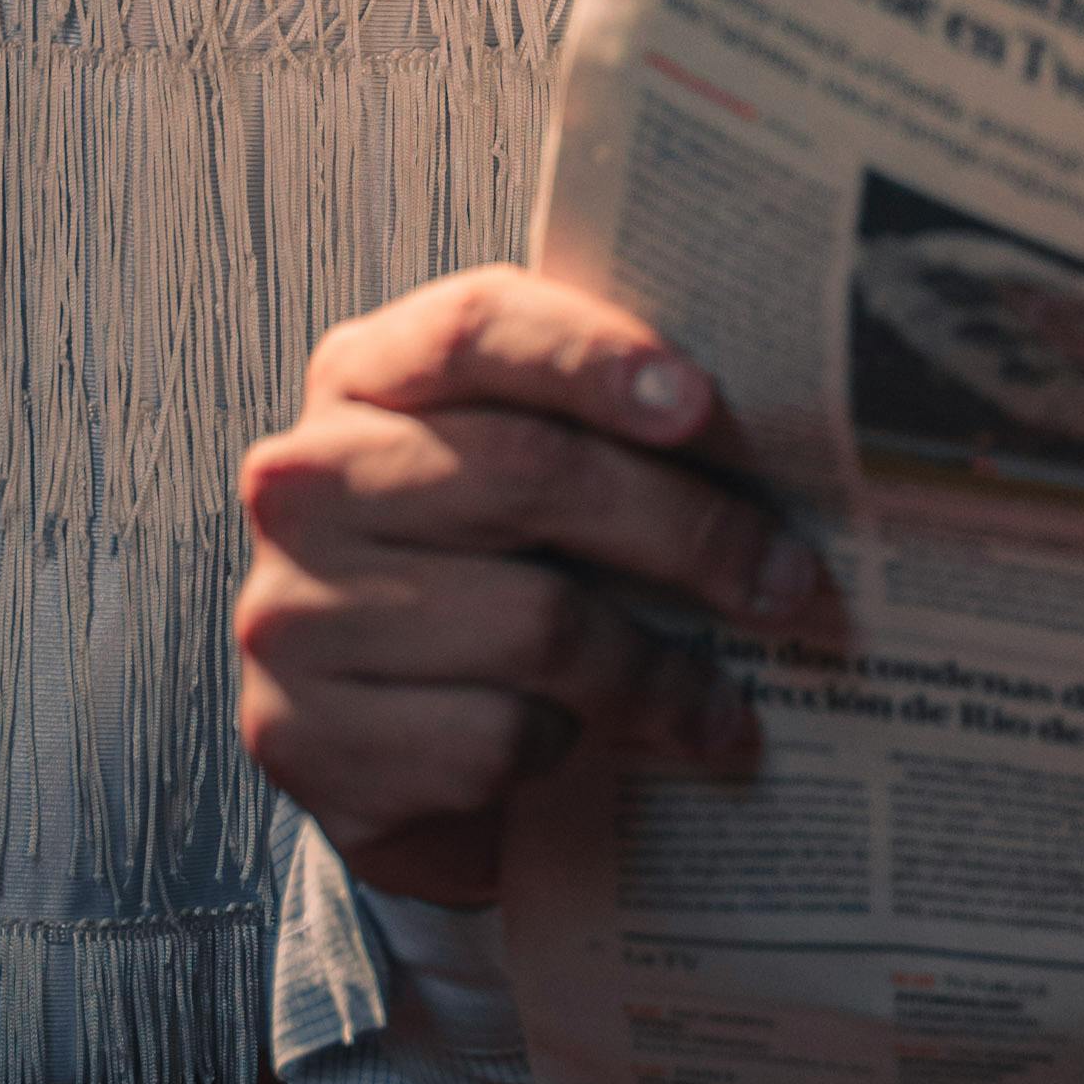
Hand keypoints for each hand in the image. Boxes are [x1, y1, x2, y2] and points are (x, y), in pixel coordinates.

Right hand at [234, 267, 828, 905]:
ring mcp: (293, 613)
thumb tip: (790, 425)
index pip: (475, 328)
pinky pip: (493, 737)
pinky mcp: (306, 742)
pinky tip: (590, 755)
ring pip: (533, 622)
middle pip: (531, 474)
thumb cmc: (489, 576)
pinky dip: (566, 750)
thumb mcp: (525, 476)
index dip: (593, 356)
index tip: (701, 403)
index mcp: (365, 376)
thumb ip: (600, 424)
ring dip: (659, 674)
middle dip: (689, 531)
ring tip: (723, 706)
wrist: (387, 751)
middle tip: (787, 580)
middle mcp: (308, 481)